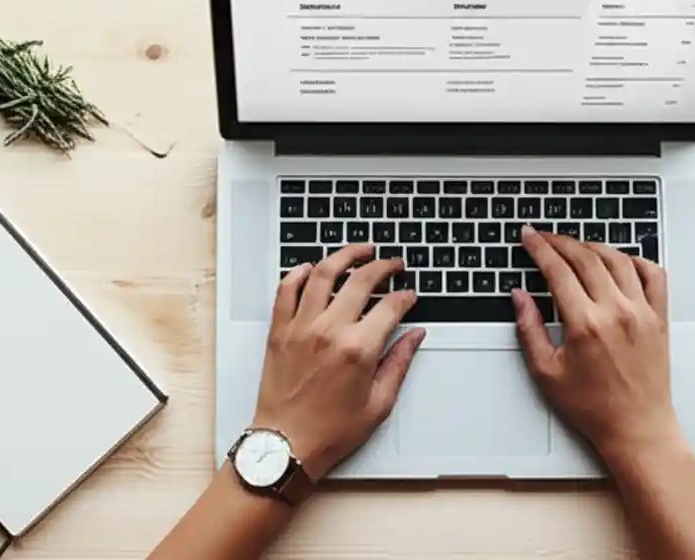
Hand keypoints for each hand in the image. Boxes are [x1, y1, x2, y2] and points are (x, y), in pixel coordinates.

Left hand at [252, 244, 424, 480]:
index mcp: (358, 350)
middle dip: (383, 266)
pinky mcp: (279, 331)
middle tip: (393, 263)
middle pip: (361, 280)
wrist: (286, 445)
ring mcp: (301, 327)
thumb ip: (399, 363)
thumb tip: (415, 336)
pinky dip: (298, 273)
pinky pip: (286, 289)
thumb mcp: (379, 403)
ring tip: (360, 250)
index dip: (405, 296)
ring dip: (345, 255)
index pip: (390, 307)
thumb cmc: (330, 431)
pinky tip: (311, 268)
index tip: (409, 294)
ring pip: (323, 273)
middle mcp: (329, 331)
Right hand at [513, 226, 683, 464]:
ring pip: (617, 259)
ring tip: (576, 246)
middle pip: (585, 258)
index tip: (529, 236)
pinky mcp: (660, 318)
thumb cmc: (593, 407)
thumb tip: (519, 297)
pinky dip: (635, 260)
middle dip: (561, 241)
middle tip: (545, 237)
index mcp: (585, 324)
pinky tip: (620, 261)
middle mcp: (616, 312)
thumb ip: (529, 329)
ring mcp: (642, 312)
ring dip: (593, 246)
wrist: (637, 427)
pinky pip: (653, 275)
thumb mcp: (546, 372)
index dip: (539, 247)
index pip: (557, 270)